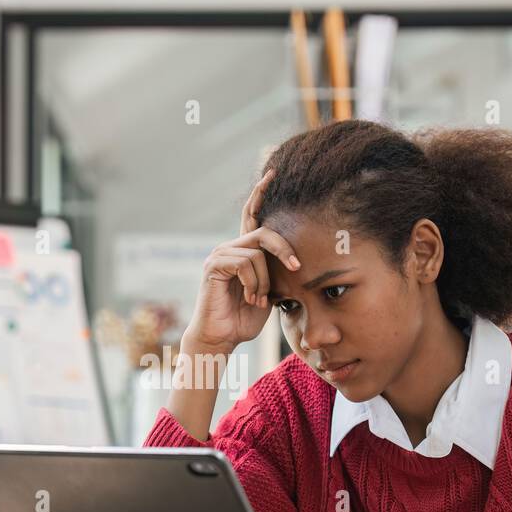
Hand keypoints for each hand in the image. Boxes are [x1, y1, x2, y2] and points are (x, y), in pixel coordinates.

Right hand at [183, 169, 301, 354]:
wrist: (221, 337)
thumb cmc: (244, 319)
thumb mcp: (268, 292)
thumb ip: (276, 273)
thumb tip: (295, 261)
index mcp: (242, 252)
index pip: (251, 216)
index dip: (260, 194)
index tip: (272, 173)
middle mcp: (229, 248)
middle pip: (265, 233)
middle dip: (284, 249)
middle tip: (297, 268)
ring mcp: (220, 255)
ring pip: (257, 253)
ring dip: (265, 281)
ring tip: (259, 299)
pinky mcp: (214, 265)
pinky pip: (246, 263)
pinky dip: (254, 283)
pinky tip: (250, 298)